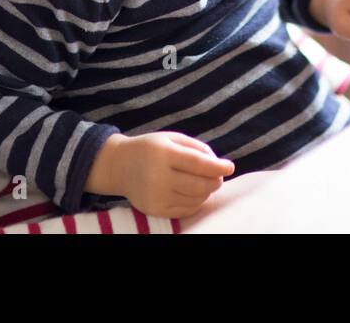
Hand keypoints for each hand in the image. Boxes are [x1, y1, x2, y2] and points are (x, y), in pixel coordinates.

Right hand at [87, 132, 233, 218]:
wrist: (119, 166)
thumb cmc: (150, 149)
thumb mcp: (170, 138)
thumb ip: (196, 147)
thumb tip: (218, 163)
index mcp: (163, 154)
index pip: (198, 163)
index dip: (217, 166)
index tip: (230, 166)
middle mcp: (158, 177)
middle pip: (199, 184)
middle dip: (216, 181)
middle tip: (219, 176)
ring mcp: (157, 196)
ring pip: (195, 199)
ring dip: (207, 191)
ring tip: (205, 182)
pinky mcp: (156, 210)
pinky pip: (186, 210)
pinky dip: (196, 202)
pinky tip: (194, 192)